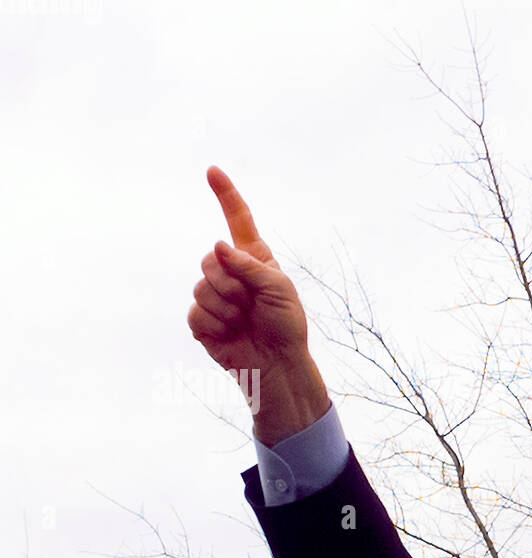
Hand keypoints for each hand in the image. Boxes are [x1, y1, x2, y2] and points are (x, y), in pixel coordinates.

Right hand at [187, 166, 328, 444]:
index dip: (225, 195)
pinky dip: (216, 325)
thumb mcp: (280, 290)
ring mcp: (214, 295)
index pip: (238, 220)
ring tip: (244, 322)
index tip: (212, 170)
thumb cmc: (286, 325)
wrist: (277, 364)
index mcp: (254, 259)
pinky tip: (230, 335)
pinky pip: (196, 312)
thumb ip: (251, 265)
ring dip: (227, 308)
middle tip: (252, 306)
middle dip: (231, 284)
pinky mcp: (202, 320)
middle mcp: (231, 272)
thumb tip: (218, 247)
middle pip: (211, 259)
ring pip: (202, 287)